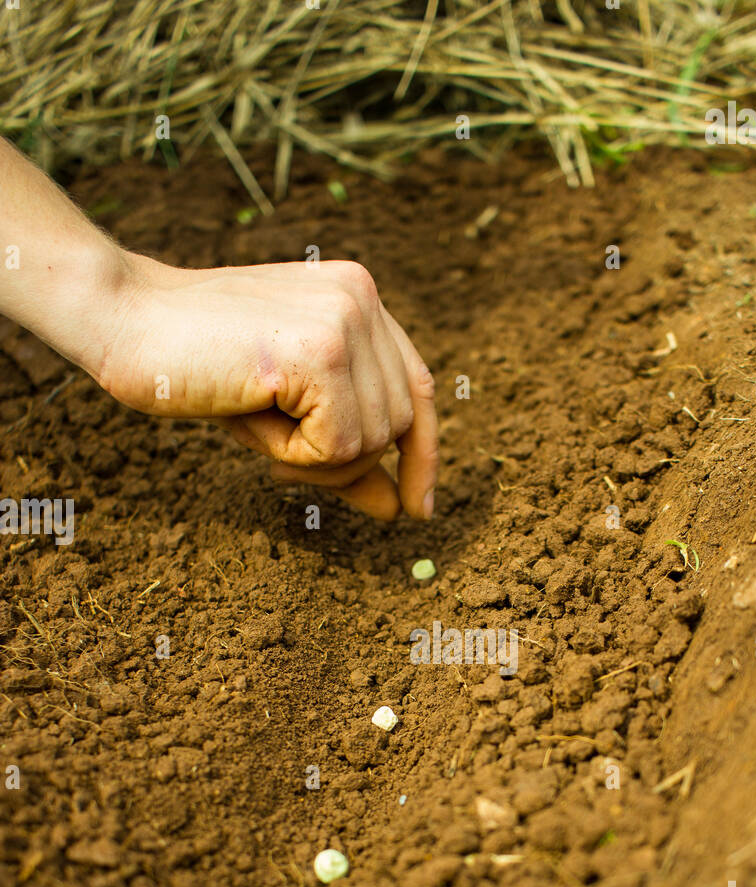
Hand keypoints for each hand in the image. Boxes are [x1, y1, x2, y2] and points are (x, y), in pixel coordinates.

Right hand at [96, 254, 438, 520]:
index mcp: (357, 298)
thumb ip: (344, 452)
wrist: (124, 320)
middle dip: (344, 463)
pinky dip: (294, 454)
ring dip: (310, 459)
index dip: (422, 452)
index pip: (417, 387)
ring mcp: (345, 319)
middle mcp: (361, 299)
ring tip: (255, 421)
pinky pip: (339, 445)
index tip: (415, 508)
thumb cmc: (196, 366)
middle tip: (279, 461)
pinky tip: (251, 416)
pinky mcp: (323, 351)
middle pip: (398, 424)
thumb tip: (399, 510)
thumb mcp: (284, 414)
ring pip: (372, 441)